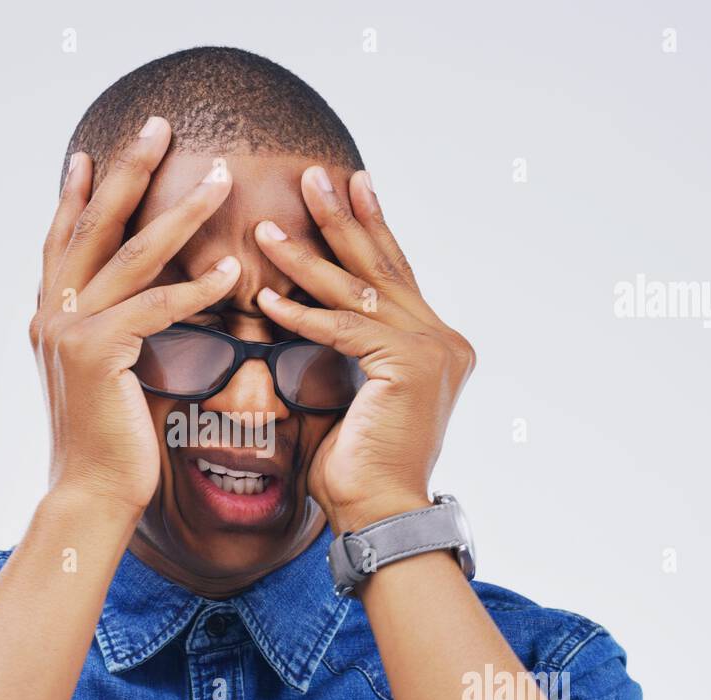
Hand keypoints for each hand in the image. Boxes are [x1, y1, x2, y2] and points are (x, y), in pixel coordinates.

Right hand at [32, 117, 239, 514]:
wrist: (92, 493)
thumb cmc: (109, 440)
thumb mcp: (100, 375)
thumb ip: (104, 332)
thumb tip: (127, 312)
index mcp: (48, 316)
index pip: (62, 239)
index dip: (78, 194)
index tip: (94, 153)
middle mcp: (51, 314)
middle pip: (93, 225)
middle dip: (129, 171)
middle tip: (159, 125)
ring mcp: (69, 331)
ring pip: (132, 255)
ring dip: (182, 212)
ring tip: (221, 179)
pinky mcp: (97, 353)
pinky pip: (155, 307)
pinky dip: (195, 287)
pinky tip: (230, 269)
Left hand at [253, 166, 475, 532]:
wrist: (380, 513)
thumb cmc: (357, 464)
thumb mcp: (351, 391)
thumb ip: (344, 348)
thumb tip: (307, 310)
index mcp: (437, 343)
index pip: (395, 273)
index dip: (369, 227)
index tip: (348, 186)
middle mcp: (444, 339)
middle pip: (383, 266)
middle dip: (343, 218)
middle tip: (312, 175)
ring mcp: (433, 350)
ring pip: (358, 291)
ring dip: (307, 257)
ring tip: (268, 225)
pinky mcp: (408, 366)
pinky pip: (343, 329)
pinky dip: (301, 314)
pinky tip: (266, 297)